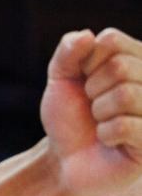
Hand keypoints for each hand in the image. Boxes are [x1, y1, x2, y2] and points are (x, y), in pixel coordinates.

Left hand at [42, 28, 141, 195]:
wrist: (64, 160)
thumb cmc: (69, 118)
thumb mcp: (61, 80)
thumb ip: (68, 53)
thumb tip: (87, 35)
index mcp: (137, 59)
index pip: (111, 41)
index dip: (86, 64)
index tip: (85, 82)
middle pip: (120, 67)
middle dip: (93, 90)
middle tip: (92, 107)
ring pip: (126, 95)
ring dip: (100, 113)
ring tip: (101, 123)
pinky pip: (126, 126)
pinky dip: (107, 134)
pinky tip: (110, 141)